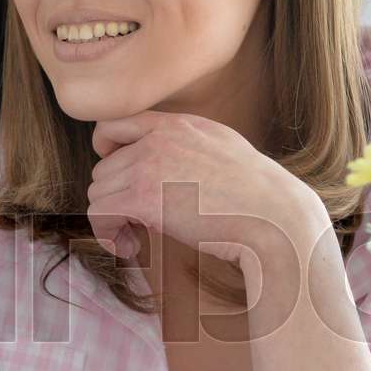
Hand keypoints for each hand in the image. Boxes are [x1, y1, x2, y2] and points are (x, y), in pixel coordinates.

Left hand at [88, 111, 327, 272]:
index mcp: (177, 125)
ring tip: (135, 237)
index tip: (118, 176)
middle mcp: (158, 139)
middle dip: (115, 197)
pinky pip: (99, 213)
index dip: (106, 151)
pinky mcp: (144, 199)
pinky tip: (128, 247)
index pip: (113, 123)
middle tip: (135, 223)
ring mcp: (149, 166)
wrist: (273, 220)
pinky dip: (107, 234)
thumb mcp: (223, 148)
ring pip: (97, 192)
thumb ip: (189, 144)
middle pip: (103, 168)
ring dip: (111, 219)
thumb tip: (163, 162)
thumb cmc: (256, 198)